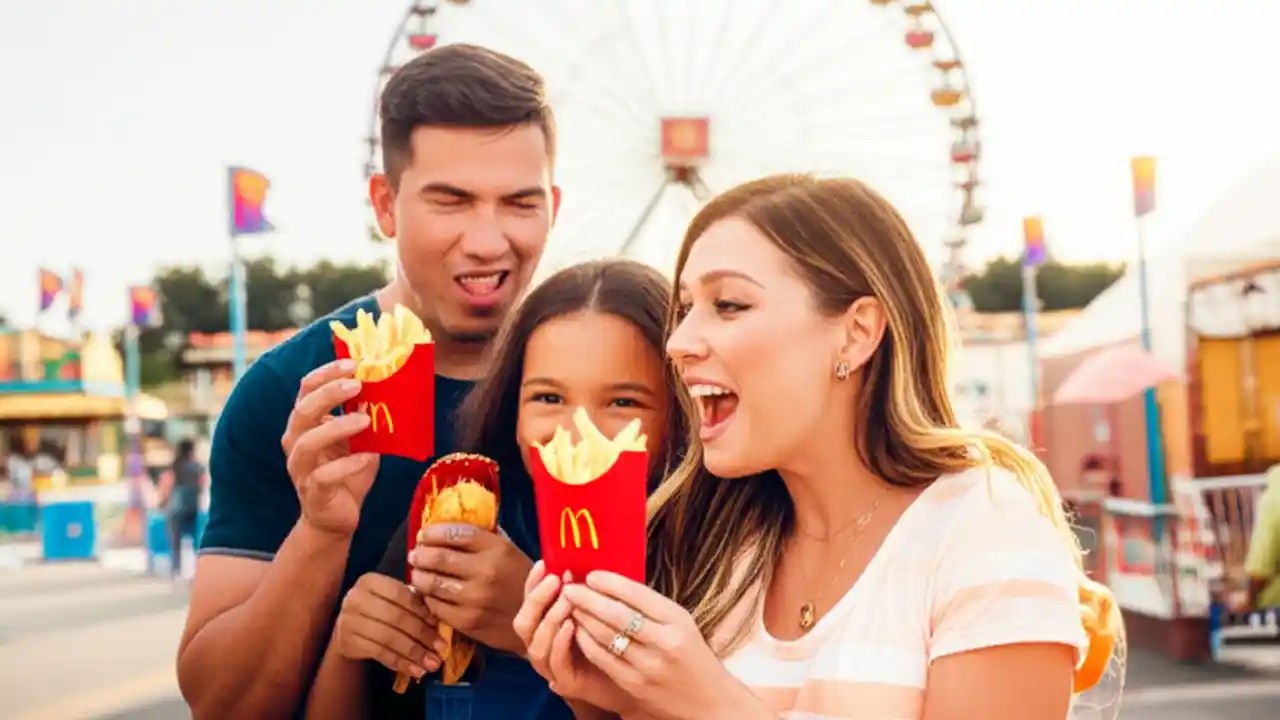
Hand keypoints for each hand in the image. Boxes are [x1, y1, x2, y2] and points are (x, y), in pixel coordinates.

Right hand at [281, 359, 379, 536]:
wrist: (336, 518)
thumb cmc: (347, 472)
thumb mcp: (359, 440)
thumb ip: (364, 416)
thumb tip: (390, 388)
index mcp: (304, 424)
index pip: (305, 389)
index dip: (326, 373)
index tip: (352, 363)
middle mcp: (295, 443)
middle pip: (302, 411)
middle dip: (329, 393)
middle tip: (358, 383)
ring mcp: (301, 468)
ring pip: (308, 442)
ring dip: (338, 427)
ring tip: (366, 419)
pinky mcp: (312, 492)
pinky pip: (324, 475)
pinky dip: (348, 464)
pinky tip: (368, 457)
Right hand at [333, 573, 445, 679]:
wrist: (349, 629)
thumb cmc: (379, 611)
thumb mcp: (393, 601)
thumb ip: (413, 604)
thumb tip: (440, 622)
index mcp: (370, 581)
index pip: (401, 594)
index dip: (422, 610)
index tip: (439, 625)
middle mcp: (355, 598)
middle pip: (395, 617)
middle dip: (422, 634)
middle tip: (440, 649)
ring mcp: (348, 621)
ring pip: (388, 637)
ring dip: (413, 652)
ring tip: (432, 663)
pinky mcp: (347, 642)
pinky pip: (379, 653)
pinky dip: (400, 662)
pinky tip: (415, 670)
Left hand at [410, 523, 532, 654]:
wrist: (538, 621)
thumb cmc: (523, 581)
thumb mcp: (510, 551)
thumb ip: (484, 538)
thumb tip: (451, 526)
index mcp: (497, 549)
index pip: (455, 533)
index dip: (433, 532)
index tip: (423, 534)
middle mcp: (485, 571)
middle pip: (438, 557)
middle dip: (420, 553)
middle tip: (415, 554)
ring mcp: (475, 599)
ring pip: (432, 583)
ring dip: (419, 576)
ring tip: (418, 573)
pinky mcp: (467, 622)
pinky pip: (436, 607)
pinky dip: (428, 598)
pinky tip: (429, 594)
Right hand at [514, 562, 635, 715]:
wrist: (632, 674)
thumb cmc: (613, 637)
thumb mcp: (597, 607)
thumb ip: (585, 590)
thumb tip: (580, 560)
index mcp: (545, 626)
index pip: (528, 603)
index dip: (532, 584)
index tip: (543, 563)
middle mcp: (542, 646)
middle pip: (523, 623)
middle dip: (537, 599)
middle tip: (556, 580)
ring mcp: (551, 667)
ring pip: (535, 644)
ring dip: (550, 619)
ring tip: (567, 600)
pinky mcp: (565, 683)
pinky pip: (554, 662)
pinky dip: (559, 642)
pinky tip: (571, 626)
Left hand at [563, 572, 752, 719]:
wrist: (709, 701)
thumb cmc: (692, 655)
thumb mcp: (681, 623)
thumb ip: (651, 607)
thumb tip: (611, 584)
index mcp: (677, 620)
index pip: (637, 594)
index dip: (609, 583)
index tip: (590, 575)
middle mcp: (664, 642)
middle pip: (616, 615)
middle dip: (587, 599)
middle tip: (569, 588)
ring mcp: (648, 666)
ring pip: (606, 636)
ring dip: (582, 618)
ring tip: (570, 606)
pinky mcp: (635, 685)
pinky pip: (602, 658)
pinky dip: (586, 642)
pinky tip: (577, 631)